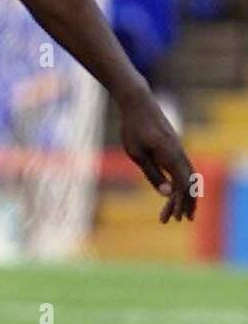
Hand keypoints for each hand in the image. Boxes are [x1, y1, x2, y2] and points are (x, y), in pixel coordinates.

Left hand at [116, 89, 197, 222]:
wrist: (137, 103)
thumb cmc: (133, 128)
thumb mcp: (137, 154)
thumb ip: (153, 174)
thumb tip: (168, 194)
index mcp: (172, 157)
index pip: (184, 186)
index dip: (181, 203)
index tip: (173, 217)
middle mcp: (179, 154)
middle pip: (189, 184)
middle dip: (184, 203)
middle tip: (176, 220)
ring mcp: (178, 150)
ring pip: (186, 177)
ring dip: (182, 194)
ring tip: (175, 210)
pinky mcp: (173, 147)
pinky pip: (181, 169)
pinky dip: (179, 182)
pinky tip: (171, 191)